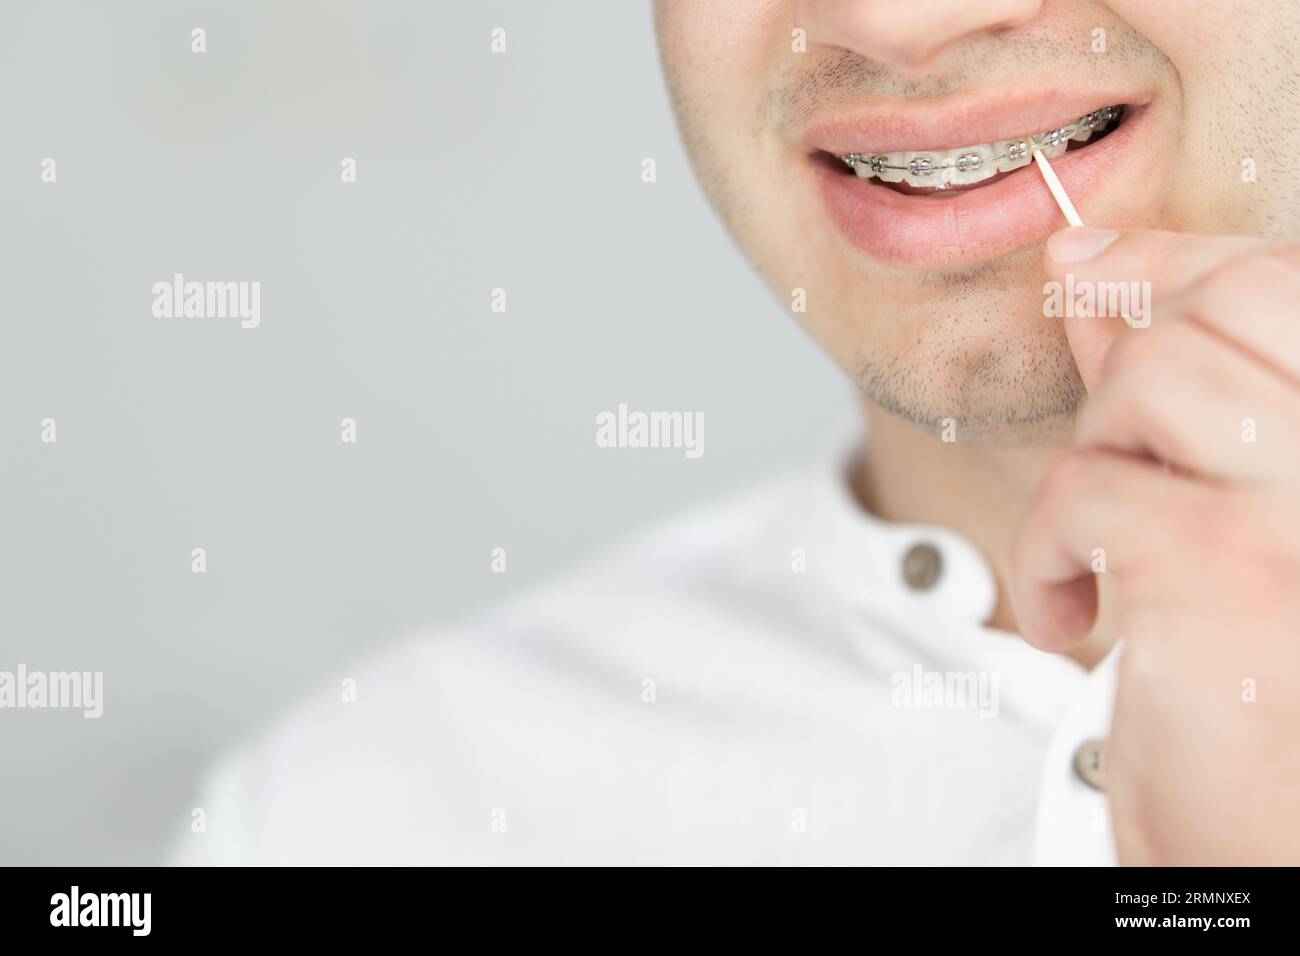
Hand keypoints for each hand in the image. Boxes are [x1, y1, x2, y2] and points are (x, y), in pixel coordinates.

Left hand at [1011, 227, 1299, 864]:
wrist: (1272, 845)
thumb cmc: (1262, 683)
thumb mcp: (1230, 505)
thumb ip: (1181, 389)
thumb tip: (1093, 275)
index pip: (1287, 276)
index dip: (1174, 259)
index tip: (1090, 264)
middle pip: (1227, 304)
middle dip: (1129, 346)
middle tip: (1105, 434)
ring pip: (1153, 378)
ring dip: (1097, 452)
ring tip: (1104, 540)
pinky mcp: (1230, 571)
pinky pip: (1088, 487)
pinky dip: (1048, 547)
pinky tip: (1071, 613)